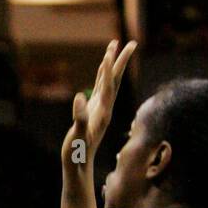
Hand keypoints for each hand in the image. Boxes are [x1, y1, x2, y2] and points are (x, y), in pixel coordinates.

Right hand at [62, 38, 136, 168]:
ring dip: (112, 64)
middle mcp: (105, 107)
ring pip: (109, 81)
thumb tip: (79, 97)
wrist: (80, 164)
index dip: (109, 69)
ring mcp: (100, 107)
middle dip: (122, 61)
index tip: (109, 52)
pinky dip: (102, 75)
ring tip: (114, 46)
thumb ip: (79, 117)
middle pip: (115, 80)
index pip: (108, 85)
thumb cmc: (77, 152)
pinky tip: (102, 68)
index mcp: (103, 111)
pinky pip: (100, 87)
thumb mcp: (77, 135)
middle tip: (131, 42)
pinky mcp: (93, 110)